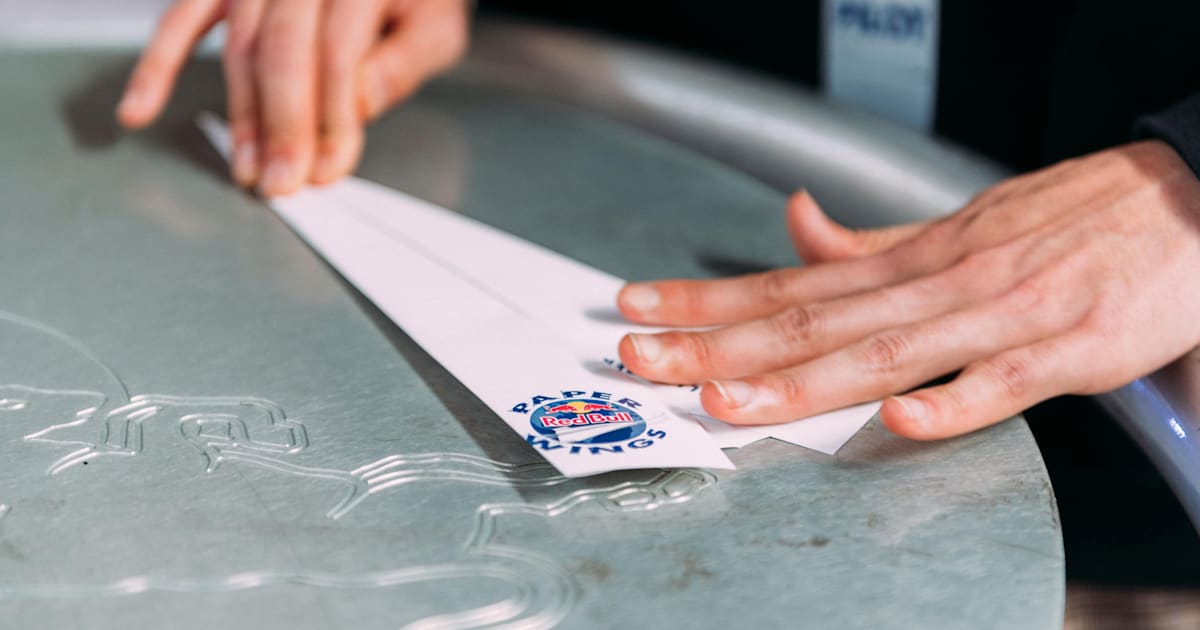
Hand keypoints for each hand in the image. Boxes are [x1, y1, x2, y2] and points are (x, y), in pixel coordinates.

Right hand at [116, 0, 468, 195]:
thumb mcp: (436, 25)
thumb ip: (402, 62)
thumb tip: (355, 105)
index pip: (338, 52)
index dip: (331, 117)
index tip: (328, 170)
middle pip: (282, 49)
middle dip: (280, 125)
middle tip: (280, 183)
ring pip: (239, 42)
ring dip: (239, 112)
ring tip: (245, 169)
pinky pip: (183, 17)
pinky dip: (157, 63)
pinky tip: (141, 109)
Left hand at [616, 141, 1199, 439]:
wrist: (1186, 199)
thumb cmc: (1067, 219)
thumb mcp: (956, 224)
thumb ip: (871, 246)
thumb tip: (795, 227)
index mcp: (910, 261)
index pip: (787, 284)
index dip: (707, 298)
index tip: (639, 307)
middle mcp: (939, 284)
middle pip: (811, 322)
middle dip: (717, 342)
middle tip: (640, 357)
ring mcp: (1001, 317)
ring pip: (886, 354)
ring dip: (801, 379)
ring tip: (724, 396)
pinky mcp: (1069, 350)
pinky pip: (1005, 384)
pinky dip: (953, 403)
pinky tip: (899, 423)